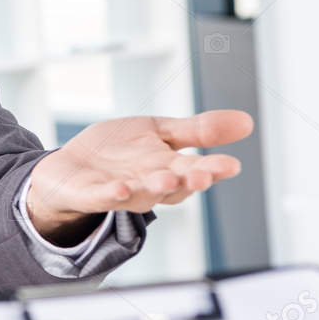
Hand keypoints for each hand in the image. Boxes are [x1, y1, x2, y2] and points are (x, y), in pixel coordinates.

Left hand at [26, 110, 253, 241]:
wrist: (71, 165)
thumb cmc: (119, 152)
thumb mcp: (161, 132)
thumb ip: (199, 131)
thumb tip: (247, 122)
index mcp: (170, 170)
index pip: (196, 171)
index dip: (212, 170)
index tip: (231, 164)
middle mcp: (149, 185)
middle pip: (174, 187)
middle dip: (189, 182)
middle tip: (204, 176)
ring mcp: (121, 192)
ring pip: (142, 195)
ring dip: (155, 188)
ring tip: (166, 179)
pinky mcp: (92, 194)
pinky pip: (104, 197)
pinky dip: (113, 194)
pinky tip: (120, 188)